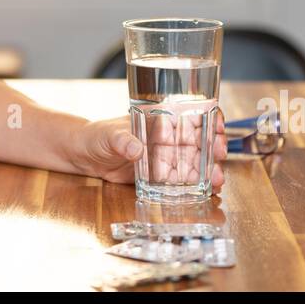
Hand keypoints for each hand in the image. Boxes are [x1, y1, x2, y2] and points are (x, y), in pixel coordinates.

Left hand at [68, 113, 227, 188]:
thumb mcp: (108, 135)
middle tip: (220, 154)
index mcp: (159, 118)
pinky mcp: (159, 175)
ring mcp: (165, 156)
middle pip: (199, 138)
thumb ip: (121, 141)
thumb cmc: (96, 136)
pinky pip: (181, 179)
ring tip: (217, 179)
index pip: (191, 112)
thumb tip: (135, 148)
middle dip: (215, 145)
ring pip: (194, 160)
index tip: (218, 125)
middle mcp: (167, 136)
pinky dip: (195, 184)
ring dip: (209, 168)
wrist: (84, 156)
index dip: (209, 117)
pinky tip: (207, 191)